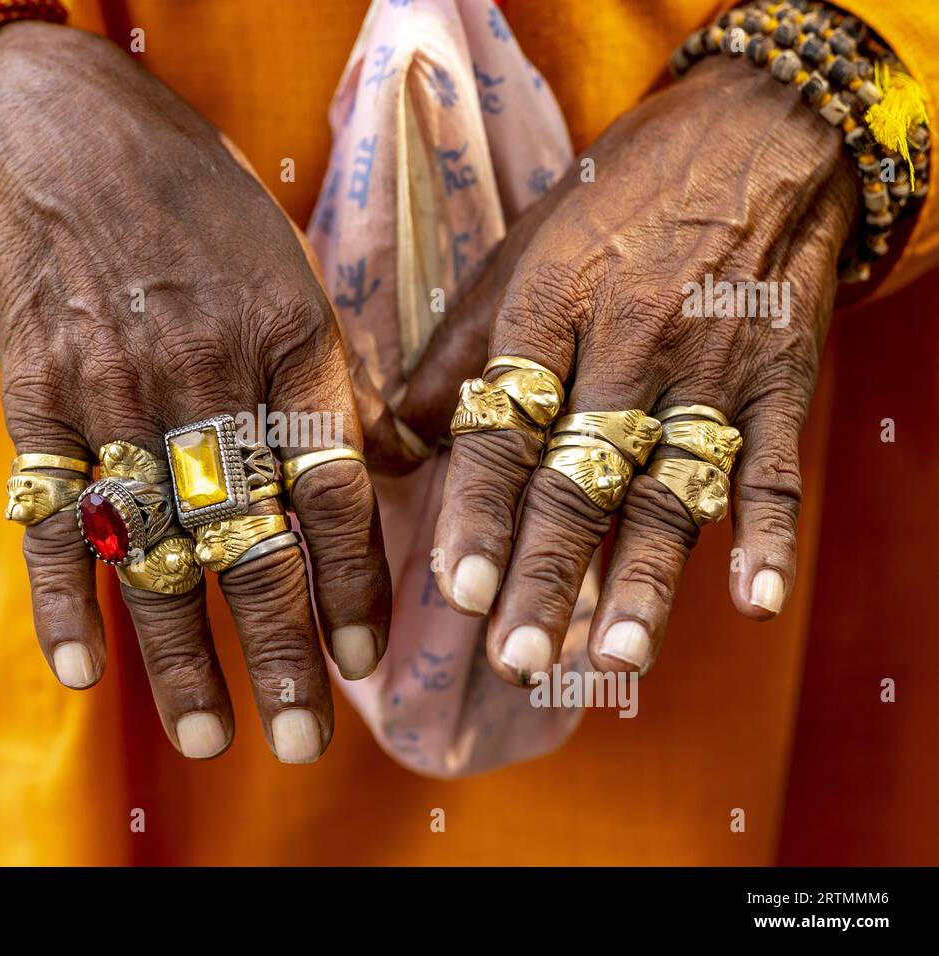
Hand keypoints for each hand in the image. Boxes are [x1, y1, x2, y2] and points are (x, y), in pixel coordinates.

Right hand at [0, 22, 392, 760]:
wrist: (66, 136)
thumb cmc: (203, 210)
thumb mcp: (293, 272)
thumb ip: (332, 378)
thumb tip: (384, 475)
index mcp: (287, 342)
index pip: (334, 491)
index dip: (353, 585)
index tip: (367, 660)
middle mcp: (204, 378)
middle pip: (250, 541)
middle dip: (280, 653)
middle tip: (302, 740)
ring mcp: (113, 394)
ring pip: (154, 551)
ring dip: (180, 657)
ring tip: (210, 739)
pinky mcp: (37, 402)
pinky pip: (46, 516)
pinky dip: (60, 598)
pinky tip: (83, 673)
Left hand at [433, 54, 857, 683]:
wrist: (754, 135)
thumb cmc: (611, 208)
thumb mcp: (516, 261)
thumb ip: (452, 359)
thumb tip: (384, 448)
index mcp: (550, 308)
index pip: (504, 428)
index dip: (480, 511)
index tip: (459, 590)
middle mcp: (628, 341)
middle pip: (580, 476)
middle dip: (548, 572)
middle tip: (518, 656)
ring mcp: (711, 364)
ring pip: (672, 487)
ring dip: (645, 578)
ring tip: (616, 657)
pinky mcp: (780, 376)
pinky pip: (774, 465)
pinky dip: (768, 535)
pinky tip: (753, 601)